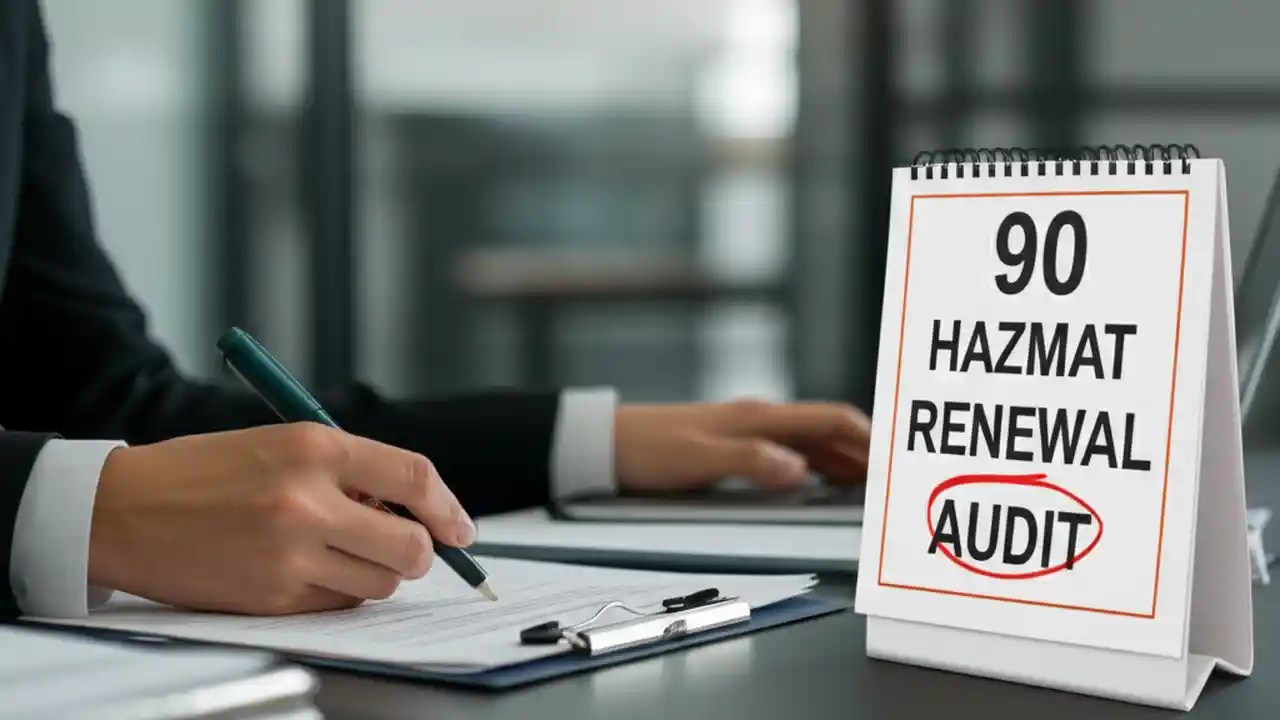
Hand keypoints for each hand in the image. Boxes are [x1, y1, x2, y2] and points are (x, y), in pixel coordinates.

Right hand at [89, 423, 473, 614]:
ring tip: (337, 548)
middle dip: (419, 550)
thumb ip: (350, 471)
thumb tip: (415, 511)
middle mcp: (306, 501)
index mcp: (314, 447)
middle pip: (412, 547)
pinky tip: (305, 567)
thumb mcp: (282, 444)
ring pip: (380, 582)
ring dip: (375, 571)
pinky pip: (339, 605)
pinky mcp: (271, 598)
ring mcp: (289, 555)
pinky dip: (338, 591)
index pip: (414, 477)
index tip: (460, 528)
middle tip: (402, 544)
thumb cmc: (207, 471)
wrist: (123, 510)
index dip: (448, 507)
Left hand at [614, 399, 870, 491]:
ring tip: (866, 484)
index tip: (895, 457)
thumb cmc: (649, 449)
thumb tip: (799, 470)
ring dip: (842, 461)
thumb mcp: (701, 459)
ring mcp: (749, 431)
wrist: (608, 444)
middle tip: (892, 478)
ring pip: (811, 443)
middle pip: (828, 431)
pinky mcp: (736, 445)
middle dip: (864, 451)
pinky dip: (815, 466)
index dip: (868, 437)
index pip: (830, 418)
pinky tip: (819, 483)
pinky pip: (790, 453)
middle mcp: (760, 420)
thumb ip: (752, 462)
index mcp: (759, 418)